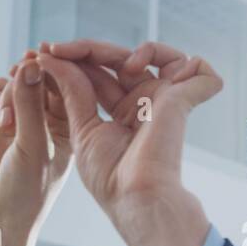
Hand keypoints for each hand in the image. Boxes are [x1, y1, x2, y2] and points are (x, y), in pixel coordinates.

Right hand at [0, 48, 95, 245]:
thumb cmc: (24, 193)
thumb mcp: (32, 146)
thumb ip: (31, 106)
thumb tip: (32, 66)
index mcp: (80, 128)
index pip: (81, 84)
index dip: (68, 64)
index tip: (52, 53)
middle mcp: (58, 121)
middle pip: (53, 78)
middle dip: (39, 69)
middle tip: (26, 61)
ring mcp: (31, 120)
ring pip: (26, 84)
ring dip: (15, 88)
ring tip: (4, 111)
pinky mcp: (5, 120)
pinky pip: (5, 94)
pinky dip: (1, 94)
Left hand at [35, 39, 222, 216]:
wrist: (135, 197)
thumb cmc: (110, 176)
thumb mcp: (81, 127)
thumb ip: (72, 90)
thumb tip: (50, 58)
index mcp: (121, 112)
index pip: (99, 72)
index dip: (75, 58)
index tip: (45, 51)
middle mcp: (144, 103)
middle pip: (123, 58)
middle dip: (91, 49)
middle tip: (60, 48)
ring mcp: (164, 100)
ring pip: (163, 55)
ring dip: (144, 48)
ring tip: (126, 64)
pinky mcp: (182, 100)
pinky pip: (200, 69)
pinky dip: (188, 63)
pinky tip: (151, 70)